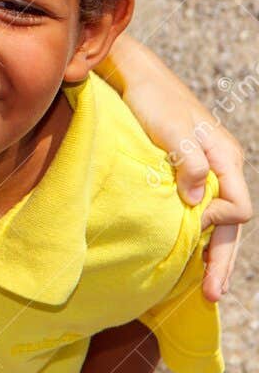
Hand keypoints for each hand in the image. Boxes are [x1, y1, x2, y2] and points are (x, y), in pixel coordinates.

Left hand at [105, 38, 248, 300]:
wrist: (134, 76)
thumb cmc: (151, 98)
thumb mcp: (169, 127)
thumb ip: (188, 161)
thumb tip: (198, 201)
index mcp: (226, 157)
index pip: (238, 207)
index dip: (220, 224)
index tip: (194, 225)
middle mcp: (223, 168)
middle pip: (232, 225)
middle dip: (223, 261)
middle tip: (212, 296)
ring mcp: (207, 172)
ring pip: (218, 222)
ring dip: (212, 254)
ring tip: (203, 289)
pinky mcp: (187, 173)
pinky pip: (200, 212)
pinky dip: (197, 237)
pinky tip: (187, 257)